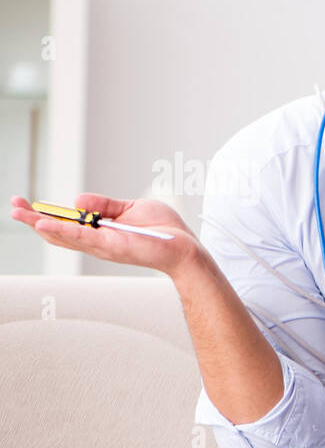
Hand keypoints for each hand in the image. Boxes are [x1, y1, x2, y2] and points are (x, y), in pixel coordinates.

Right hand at [10, 194, 200, 277]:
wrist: (185, 246)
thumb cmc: (162, 230)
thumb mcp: (130, 208)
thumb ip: (104, 204)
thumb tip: (76, 201)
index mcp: (99, 232)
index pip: (64, 224)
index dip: (43, 214)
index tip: (23, 201)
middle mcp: (97, 242)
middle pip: (58, 232)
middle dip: (34, 219)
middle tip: (13, 206)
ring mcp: (104, 246)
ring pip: (66, 236)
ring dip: (41, 224)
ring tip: (20, 214)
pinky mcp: (114, 246)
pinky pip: (85, 238)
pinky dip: (65, 231)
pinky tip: (45, 225)